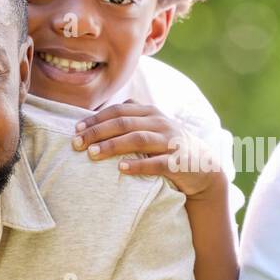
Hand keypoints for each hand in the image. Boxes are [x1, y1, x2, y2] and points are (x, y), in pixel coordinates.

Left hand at [72, 101, 226, 200]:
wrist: (203, 166)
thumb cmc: (168, 147)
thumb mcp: (152, 127)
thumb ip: (130, 119)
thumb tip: (94, 118)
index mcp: (151, 113)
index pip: (119, 111)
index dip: (96, 118)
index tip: (76, 128)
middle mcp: (161, 123)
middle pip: (124, 123)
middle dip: (98, 132)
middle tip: (77, 143)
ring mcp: (171, 141)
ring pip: (138, 139)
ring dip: (113, 146)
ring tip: (93, 154)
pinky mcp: (179, 162)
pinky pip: (157, 163)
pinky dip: (138, 165)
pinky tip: (121, 168)